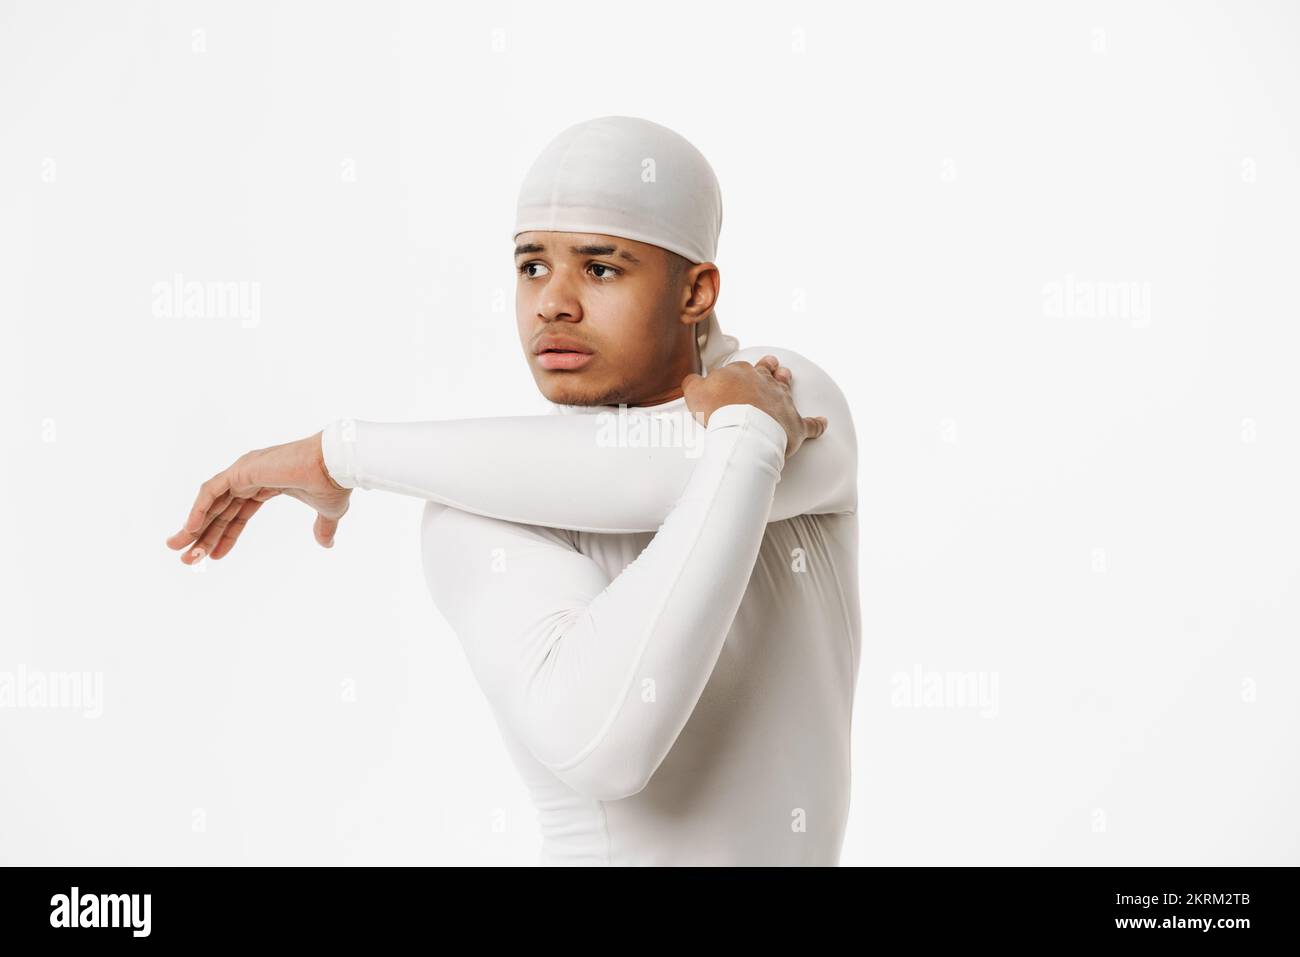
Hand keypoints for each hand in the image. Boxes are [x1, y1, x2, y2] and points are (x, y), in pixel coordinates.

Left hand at [165, 432, 351, 562]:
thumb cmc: (333, 483)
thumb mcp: (327, 512)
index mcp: (268, 483)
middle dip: (203, 535)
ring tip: (178, 549)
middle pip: (220, 510)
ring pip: (211, 502)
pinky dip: (199, 509)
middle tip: (187, 558)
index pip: (239, 513)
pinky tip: (190, 528)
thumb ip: (322, 528)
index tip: (214, 557)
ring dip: (193, 526)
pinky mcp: (241, 470)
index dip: (227, 535)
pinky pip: (211, 491)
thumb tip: (327, 544)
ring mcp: (244, 471)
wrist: (336, 465)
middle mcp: (251, 475)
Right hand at [682, 355, 827, 458]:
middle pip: (767, 370)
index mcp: (741, 374)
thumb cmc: (718, 411)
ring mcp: (782, 402)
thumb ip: (692, 383)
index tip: (735, 376)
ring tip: (786, 376)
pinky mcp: (796, 424)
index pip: (740, 369)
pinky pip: (811, 425)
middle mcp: (765, 383)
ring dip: (786, 382)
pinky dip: (817, 425)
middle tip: (771, 363)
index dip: (737, 373)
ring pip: (787, 387)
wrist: (744, 429)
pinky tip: (824, 423)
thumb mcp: (694, 392)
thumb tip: (692, 380)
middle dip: (768, 366)